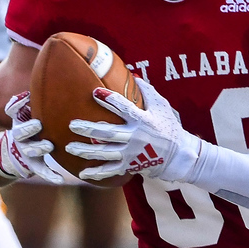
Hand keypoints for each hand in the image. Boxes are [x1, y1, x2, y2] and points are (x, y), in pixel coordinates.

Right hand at [0, 91, 64, 184]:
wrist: (12, 151)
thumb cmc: (32, 121)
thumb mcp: (30, 107)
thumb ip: (35, 94)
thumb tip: (49, 61)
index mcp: (20, 120)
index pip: (14, 111)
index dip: (16, 106)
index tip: (21, 100)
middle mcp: (21, 136)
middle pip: (20, 132)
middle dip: (27, 128)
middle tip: (37, 123)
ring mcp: (27, 151)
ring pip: (30, 150)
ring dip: (38, 148)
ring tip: (47, 146)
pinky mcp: (35, 164)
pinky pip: (42, 170)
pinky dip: (49, 174)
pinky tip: (58, 179)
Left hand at [67, 77, 201, 181]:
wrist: (179, 155)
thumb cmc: (169, 127)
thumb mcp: (162, 107)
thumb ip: (147, 91)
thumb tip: (133, 75)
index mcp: (142, 120)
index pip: (124, 108)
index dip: (110, 100)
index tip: (95, 92)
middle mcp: (135, 137)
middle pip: (107, 133)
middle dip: (88, 129)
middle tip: (71, 125)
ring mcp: (131, 153)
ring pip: (105, 152)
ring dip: (86, 151)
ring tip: (69, 147)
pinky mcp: (130, 165)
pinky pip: (111, 170)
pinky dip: (97, 173)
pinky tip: (82, 172)